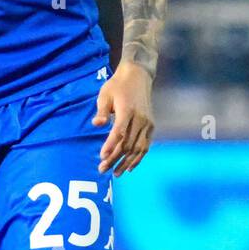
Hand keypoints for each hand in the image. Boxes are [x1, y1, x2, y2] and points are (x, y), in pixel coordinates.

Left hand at [92, 60, 154, 176]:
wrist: (138, 76)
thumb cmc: (117, 86)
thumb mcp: (105, 94)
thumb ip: (102, 111)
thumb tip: (97, 124)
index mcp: (127, 110)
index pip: (119, 132)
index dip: (110, 146)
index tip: (101, 157)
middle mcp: (140, 119)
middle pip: (127, 144)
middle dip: (115, 159)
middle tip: (102, 169)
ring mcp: (147, 123)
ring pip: (138, 148)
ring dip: (127, 162)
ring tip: (116, 173)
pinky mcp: (151, 126)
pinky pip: (146, 145)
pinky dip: (139, 158)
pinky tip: (130, 167)